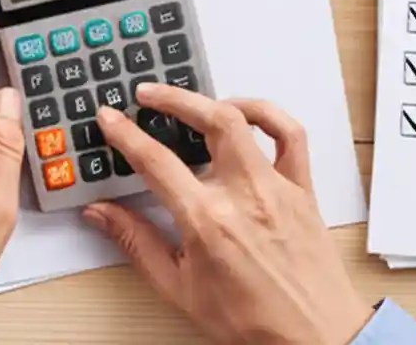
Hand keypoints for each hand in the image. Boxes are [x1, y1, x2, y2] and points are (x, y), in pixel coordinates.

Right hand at [83, 84, 371, 344]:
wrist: (314, 336)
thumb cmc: (251, 321)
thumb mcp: (179, 289)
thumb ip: (137, 243)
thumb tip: (101, 214)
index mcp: (208, 221)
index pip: (156, 162)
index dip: (126, 134)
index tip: (110, 118)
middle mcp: (245, 195)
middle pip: (208, 121)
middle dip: (172, 99)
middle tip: (146, 95)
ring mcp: (277, 186)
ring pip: (247, 119)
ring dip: (213, 101)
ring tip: (190, 101)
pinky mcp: (302, 188)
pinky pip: (291, 135)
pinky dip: (268, 114)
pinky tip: (245, 114)